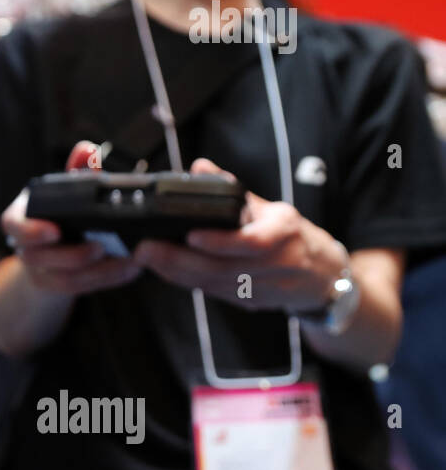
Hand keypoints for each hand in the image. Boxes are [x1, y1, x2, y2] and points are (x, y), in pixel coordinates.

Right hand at [0, 140, 143, 296]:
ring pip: (62, 279)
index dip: (30, 231)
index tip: (54, 231)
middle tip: (101, 246)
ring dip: (96, 272)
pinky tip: (129, 270)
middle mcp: (26, 247)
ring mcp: (39, 271)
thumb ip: (77, 170)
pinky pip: (79, 289)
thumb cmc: (59, 215)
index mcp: (22, 217)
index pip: (13, 225)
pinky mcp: (57, 287)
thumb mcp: (67, 191)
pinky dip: (106, 280)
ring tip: (126, 261)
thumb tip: (88, 149)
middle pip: (38, 257)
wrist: (52, 250)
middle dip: (71, 255)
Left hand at [132, 157, 348, 311]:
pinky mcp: (251, 303)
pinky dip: (187, 282)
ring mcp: (264, 288)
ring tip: (147, 257)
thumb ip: (232, 189)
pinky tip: (164, 270)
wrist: (323, 276)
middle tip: (146, 249)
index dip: (220, 242)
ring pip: (214, 284)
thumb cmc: (292, 236)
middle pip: (224, 268)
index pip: (252, 242)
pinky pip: (214, 293)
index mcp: (284, 233)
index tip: (190, 235)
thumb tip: (201, 167)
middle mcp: (277, 263)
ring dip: (176, 272)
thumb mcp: (270, 207)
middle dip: (179, 260)